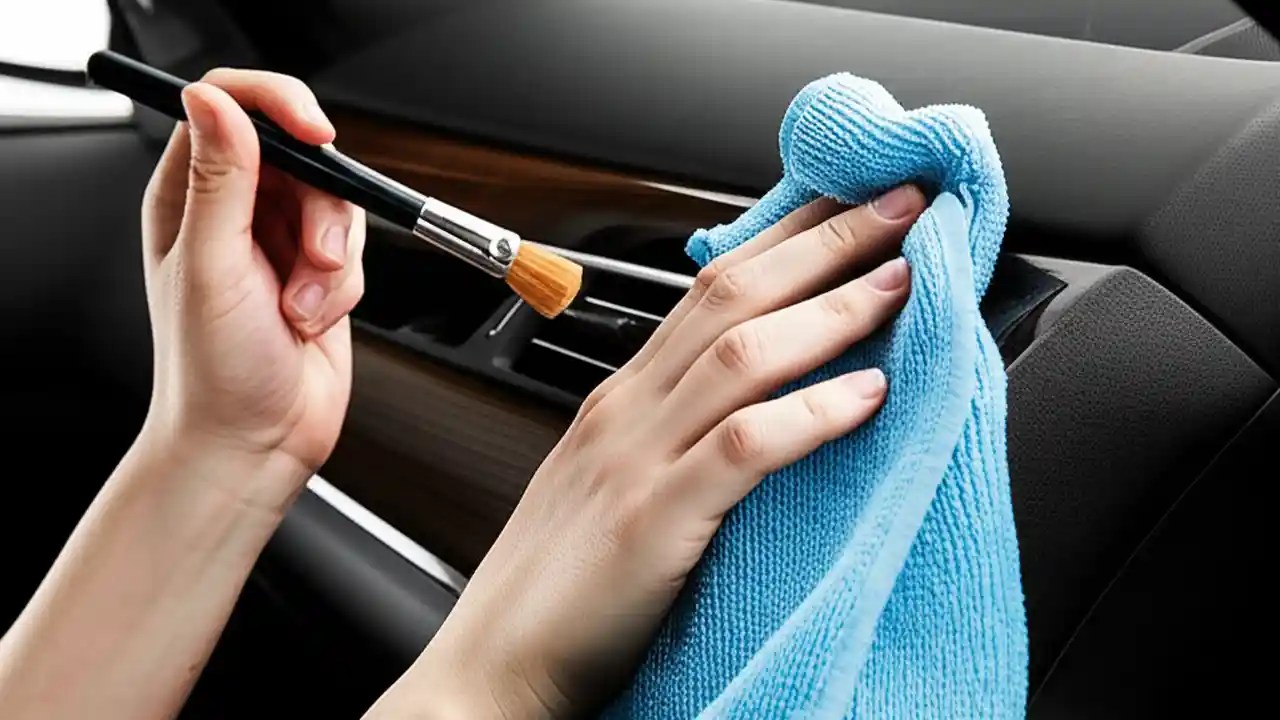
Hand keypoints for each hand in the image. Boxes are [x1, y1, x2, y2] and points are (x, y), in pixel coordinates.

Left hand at [138, 69, 365, 505]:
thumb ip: (221, 180)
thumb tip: (214, 100)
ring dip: (333, 261)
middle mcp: (235, 212)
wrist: (254, 442)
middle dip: (321, 211)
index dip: (278, 105)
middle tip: (311, 255)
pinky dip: (345, 287)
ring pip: (338, 205)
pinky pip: (355, 250)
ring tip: (302, 305)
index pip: (231, 107)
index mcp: (189, 196)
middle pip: (302, 157)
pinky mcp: (319, 273)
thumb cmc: (212, 373)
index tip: (316, 133)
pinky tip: (313, 320)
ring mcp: (280, 243)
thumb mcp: (211, 266)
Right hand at [372, 185, 926, 717]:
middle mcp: (628, 409)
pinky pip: (742, 449)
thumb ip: (673, 432)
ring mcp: (636, 459)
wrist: (494, 667)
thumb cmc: (560, 584)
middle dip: (823, 239)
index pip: (711, 286)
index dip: (787, 235)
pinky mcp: (652, 523)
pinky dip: (808, 413)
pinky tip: (869, 394)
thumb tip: (757, 398)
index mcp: (622, 399)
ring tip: (902, 277)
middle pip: (732, 295)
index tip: (852, 199)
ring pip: (741, 353)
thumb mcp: (614, 482)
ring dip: (829, 307)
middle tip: (900, 199)